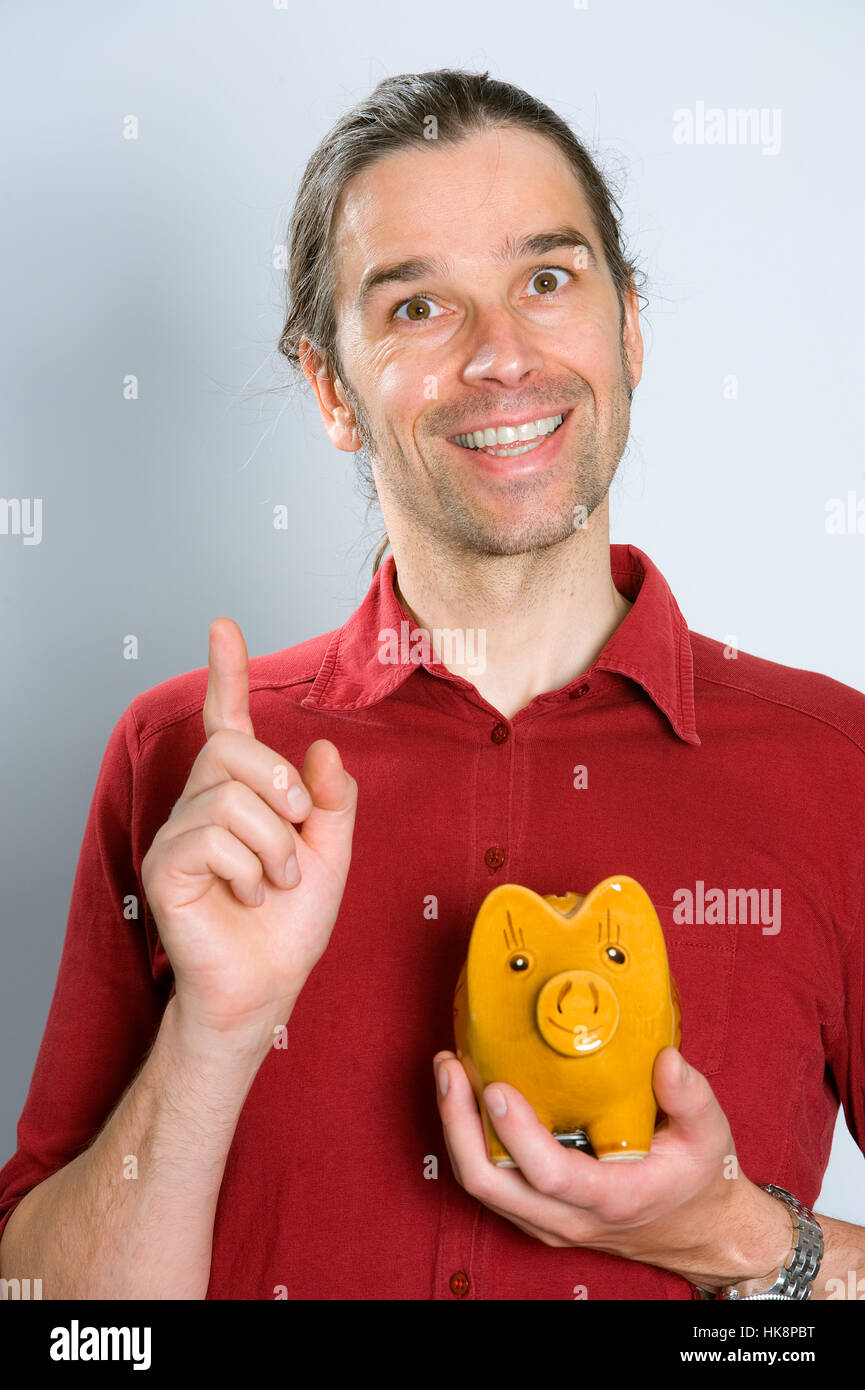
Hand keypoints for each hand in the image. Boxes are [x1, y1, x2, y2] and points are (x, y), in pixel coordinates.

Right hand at [141, 617, 357, 1052]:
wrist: (268, 984)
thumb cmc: (292, 922)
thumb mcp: (332, 851)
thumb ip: (333, 798)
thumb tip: (323, 747)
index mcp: (241, 792)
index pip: (226, 720)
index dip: (225, 673)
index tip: (224, 626)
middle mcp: (202, 802)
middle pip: (232, 750)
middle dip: (279, 786)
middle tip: (296, 832)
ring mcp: (179, 833)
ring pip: (231, 798)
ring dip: (274, 846)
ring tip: (273, 882)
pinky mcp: (164, 866)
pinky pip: (212, 836)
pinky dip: (248, 869)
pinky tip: (246, 894)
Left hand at [432, 1046, 792, 1290]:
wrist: (698, 1231)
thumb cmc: (699, 1178)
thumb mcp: (709, 1134)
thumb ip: (690, 1097)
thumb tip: (666, 1060)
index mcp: (611, 1197)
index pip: (550, 1175)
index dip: (516, 1133)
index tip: (496, 1086)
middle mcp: (570, 1217)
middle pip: (492, 1184)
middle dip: (459, 1124)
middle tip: (450, 1067)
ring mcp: (549, 1221)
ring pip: (483, 1186)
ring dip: (457, 1129)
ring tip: (449, 1071)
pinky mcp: (538, 1213)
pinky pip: (492, 1182)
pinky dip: (470, 1139)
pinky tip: (468, 1095)